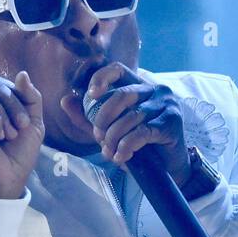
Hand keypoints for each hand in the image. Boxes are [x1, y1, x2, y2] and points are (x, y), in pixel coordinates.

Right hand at [0, 71, 44, 199]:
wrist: (8, 178)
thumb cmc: (19, 154)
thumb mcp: (33, 123)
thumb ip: (31, 97)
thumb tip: (22, 73)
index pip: (2, 83)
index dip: (17, 95)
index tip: (26, 121)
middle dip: (12, 104)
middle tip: (20, 127)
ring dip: (2, 115)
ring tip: (8, 135)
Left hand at [61, 62, 190, 186]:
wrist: (167, 167)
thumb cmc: (139, 145)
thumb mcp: (109, 129)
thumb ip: (88, 116)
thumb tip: (65, 100)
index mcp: (139, 86)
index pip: (118, 69)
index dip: (102, 78)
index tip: (91, 95)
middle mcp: (155, 90)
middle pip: (122, 95)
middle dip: (104, 118)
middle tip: (98, 137)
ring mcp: (166, 105)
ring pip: (131, 116)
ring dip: (114, 137)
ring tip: (109, 152)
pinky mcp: (172, 122)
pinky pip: (143, 132)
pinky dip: (127, 146)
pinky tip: (121, 157)